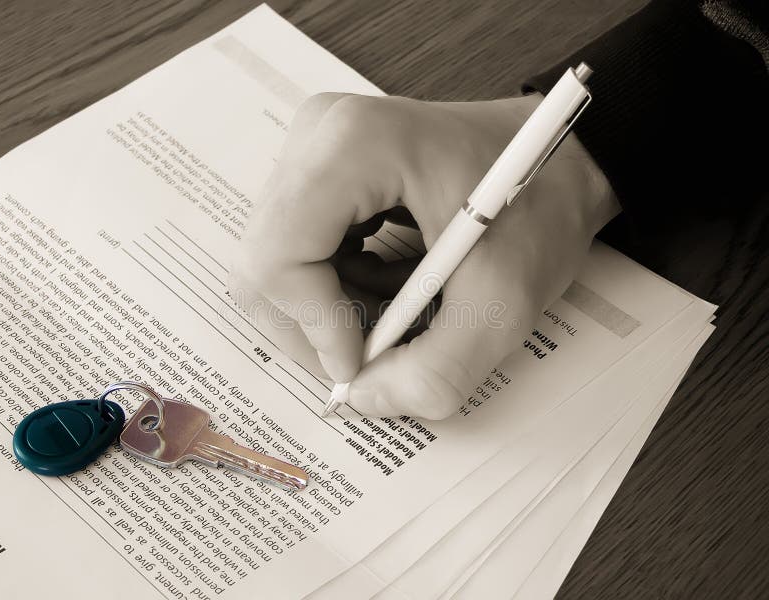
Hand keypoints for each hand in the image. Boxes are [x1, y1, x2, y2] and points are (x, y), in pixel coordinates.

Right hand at [229, 93, 618, 418]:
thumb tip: (360, 399)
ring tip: (402, 311)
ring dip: (334, 311)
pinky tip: (391, 288)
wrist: (560, 161)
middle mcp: (317, 135)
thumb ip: (435, 373)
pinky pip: (297, 252)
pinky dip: (338, 290)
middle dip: (320, 326)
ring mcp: (314, 148)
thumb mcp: (504, 303)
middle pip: (266, 265)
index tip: (366, 362)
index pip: (278, 259)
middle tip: (384, 347)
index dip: (315, 328)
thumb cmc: (539, 207)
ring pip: (278, 265)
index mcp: (353, 146)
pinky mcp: (320, 169)